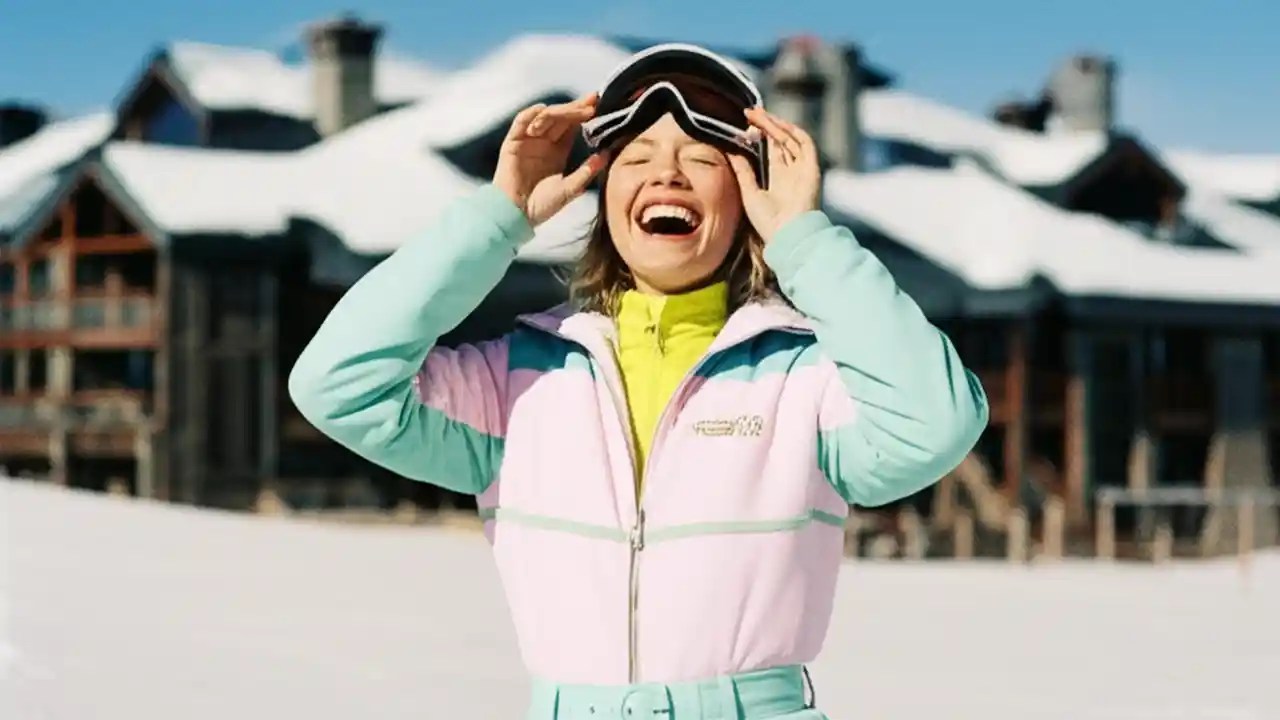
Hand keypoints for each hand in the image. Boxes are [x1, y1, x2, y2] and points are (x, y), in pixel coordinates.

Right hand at [493, 94, 607, 226]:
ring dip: (560, 111)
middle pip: (561, 118)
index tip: (598, 104)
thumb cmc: (541, 206)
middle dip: (576, 108)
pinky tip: (544, 109)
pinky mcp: (513, 142)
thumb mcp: (569, 189)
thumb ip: (586, 173)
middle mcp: (543, 142)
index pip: (572, 126)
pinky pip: (521, 122)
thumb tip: (606, 155)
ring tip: (577, 110)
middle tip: (592, 101)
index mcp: (558, 151)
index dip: (583, 115)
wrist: (516, 215)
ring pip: (545, 117)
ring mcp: (528, 140)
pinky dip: (531, 114)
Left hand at [727, 108, 821, 242]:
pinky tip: (777, 124)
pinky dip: (793, 132)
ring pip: (790, 140)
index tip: (744, 124)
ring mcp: (802, 170)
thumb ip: (742, 171)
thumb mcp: (749, 192)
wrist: (788, 235)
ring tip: (759, 114)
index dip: (760, 136)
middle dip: (765, 125)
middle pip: (779, 142)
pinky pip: (805, 144)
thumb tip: (730, 150)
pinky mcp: (811, 169)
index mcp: (778, 180)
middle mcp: (792, 173)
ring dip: (776, 125)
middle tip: (749, 112)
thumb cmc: (768, 222)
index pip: (771, 150)